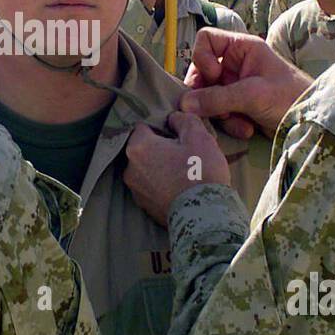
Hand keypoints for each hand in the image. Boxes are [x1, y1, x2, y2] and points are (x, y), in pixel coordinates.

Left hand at [124, 111, 230, 225]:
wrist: (205, 216)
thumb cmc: (201, 172)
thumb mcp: (198, 136)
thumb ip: (183, 119)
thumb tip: (173, 118)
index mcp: (138, 147)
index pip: (143, 126)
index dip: (161, 126)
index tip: (177, 133)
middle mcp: (129, 169)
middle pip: (143, 149)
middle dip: (160, 148)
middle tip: (183, 152)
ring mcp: (136, 191)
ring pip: (147, 170)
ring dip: (160, 168)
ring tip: (184, 172)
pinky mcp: (145, 207)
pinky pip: (152, 188)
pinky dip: (162, 185)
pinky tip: (181, 188)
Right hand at [180, 27, 312, 139]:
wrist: (311, 123)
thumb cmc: (288, 97)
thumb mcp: (252, 95)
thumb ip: (217, 98)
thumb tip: (184, 104)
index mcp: (242, 48)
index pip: (206, 40)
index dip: (202, 58)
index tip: (213, 77)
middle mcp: (235, 64)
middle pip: (201, 73)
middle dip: (207, 95)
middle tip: (215, 110)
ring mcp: (235, 85)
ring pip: (208, 97)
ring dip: (220, 114)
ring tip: (240, 123)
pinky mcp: (238, 106)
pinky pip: (219, 112)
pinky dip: (230, 123)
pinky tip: (247, 129)